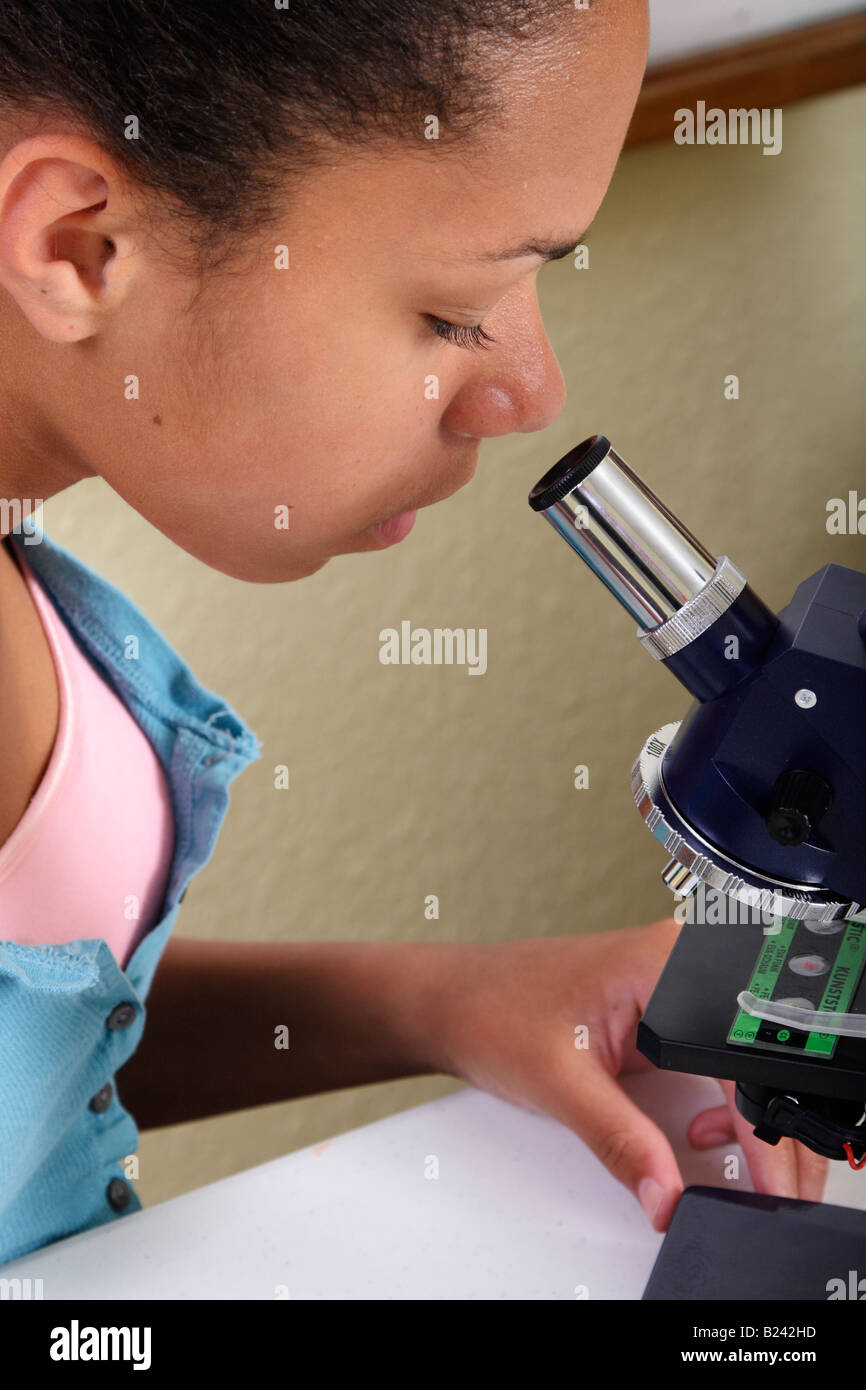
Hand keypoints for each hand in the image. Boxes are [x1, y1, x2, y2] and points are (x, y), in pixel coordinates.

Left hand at [431, 919, 828, 1230]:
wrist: (451, 1001)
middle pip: (756, 1051)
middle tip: (772, 1188)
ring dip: (749, 1115)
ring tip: (728, 1159)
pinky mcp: (666, 1005)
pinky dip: (725, 1101)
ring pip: (744, 1054)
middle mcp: (679, 960)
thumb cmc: (491, 1010)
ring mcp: (675, 980)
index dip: (763, 1127)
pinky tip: (702, 1128)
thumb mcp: (562, 1086)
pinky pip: (719, 1054)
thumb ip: (621, 1143)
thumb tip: (666, 1192)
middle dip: (770, 1127)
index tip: (770, 1181)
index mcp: (664, 962)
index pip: (740, 1051)